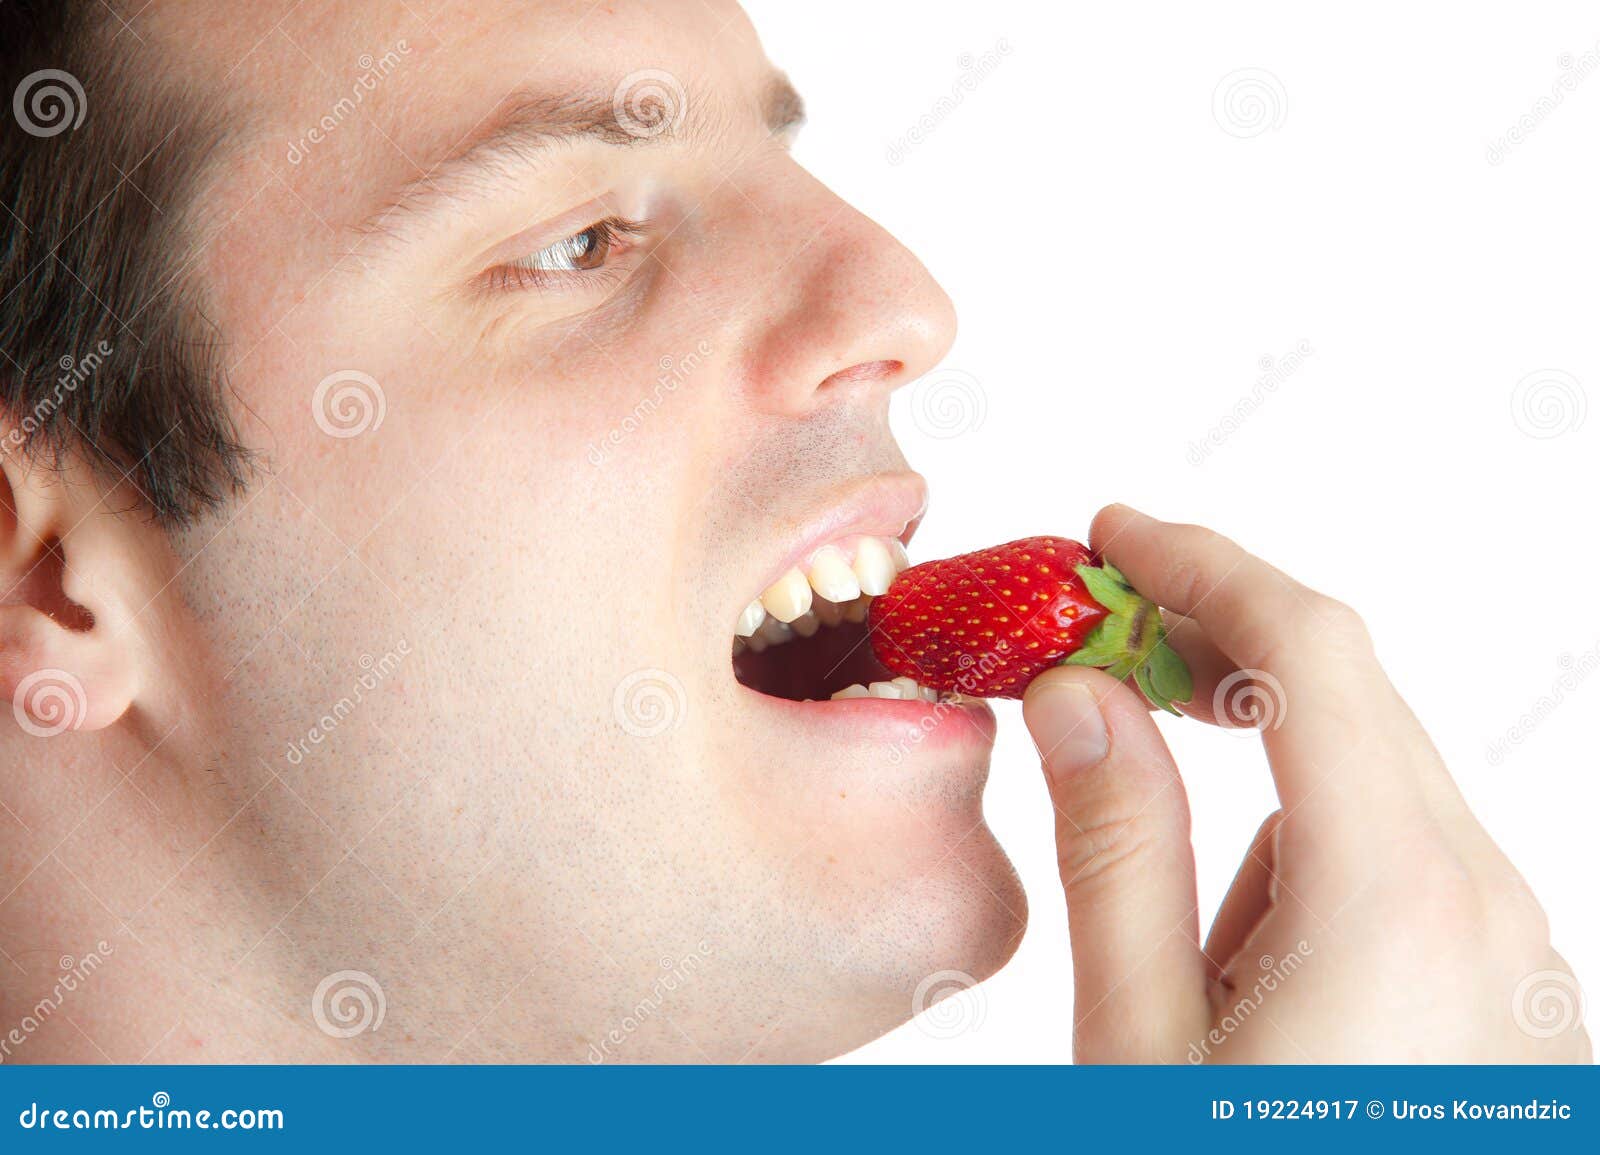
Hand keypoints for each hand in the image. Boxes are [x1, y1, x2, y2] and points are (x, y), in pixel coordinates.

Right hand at [1021, 504, 1591, 1062]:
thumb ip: (1116, 849)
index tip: (1118, 539)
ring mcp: (1523, 954)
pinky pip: (1418, 874)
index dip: (1203, 568)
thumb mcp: (1143, 1034)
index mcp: (1393, 901)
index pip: (1307, 653)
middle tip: (1108, 671)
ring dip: (1275, 819)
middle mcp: (1488, 908)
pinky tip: (1279, 991)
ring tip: (1202, 968)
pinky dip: (1332, 881)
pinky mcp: (1527, 996)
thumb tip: (1080, 696)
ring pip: (1377, 798)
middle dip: (1224, 671)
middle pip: (1348, 706)